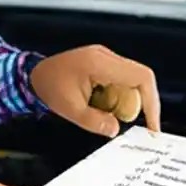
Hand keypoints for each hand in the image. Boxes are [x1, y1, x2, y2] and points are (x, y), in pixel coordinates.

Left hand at [30, 44, 160, 137]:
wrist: (33, 74)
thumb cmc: (48, 86)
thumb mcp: (69, 109)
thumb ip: (94, 121)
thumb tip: (115, 129)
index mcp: (99, 63)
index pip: (141, 77)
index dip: (152, 101)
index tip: (152, 124)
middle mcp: (105, 56)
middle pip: (139, 80)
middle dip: (134, 104)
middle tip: (116, 119)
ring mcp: (105, 58)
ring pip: (131, 82)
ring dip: (123, 101)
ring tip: (99, 109)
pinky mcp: (103, 63)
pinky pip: (121, 81)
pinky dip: (116, 96)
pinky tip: (98, 103)